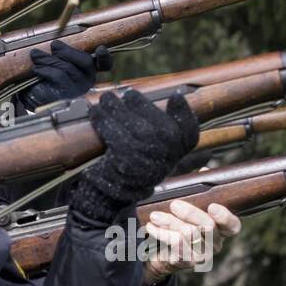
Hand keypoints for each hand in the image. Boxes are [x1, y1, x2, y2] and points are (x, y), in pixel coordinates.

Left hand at [18, 40, 110, 109]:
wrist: (35, 98)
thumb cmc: (48, 77)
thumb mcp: (56, 62)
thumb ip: (62, 54)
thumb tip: (55, 44)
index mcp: (89, 70)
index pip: (104, 64)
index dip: (105, 57)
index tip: (100, 49)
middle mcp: (88, 81)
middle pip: (86, 61)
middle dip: (68, 51)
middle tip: (54, 45)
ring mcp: (79, 89)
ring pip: (68, 67)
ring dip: (49, 59)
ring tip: (35, 54)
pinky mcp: (67, 95)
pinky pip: (58, 76)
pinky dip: (45, 70)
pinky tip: (37, 69)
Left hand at [70, 89, 198, 228]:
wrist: (116, 190)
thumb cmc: (138, 161)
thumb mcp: (158, 148)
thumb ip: (166, 125)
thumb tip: (174, 95)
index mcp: (179, 153)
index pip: (190, 131)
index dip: (184, 113)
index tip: (175, 97)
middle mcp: (168, 156)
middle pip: (157, 122)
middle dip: (139, 103)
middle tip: (127, 94)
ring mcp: (148, 159)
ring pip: (133, 125)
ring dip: (116, 107)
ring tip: (107, 99)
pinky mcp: (126, 160)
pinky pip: (114, 133)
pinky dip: (102, 120)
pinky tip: (96, 113)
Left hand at [143, 199, 240, 282]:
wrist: (159, 253)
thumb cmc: (177, 225)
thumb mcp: (188, 208)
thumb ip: (199, 191)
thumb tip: (203, 173)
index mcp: (220, 229)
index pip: (233, 225)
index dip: (225, 216)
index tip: (212, 206)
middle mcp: (215, 244)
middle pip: (208, 226)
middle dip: (190, 212)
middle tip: (174, 204)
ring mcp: (202, 255)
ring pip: (189, 234)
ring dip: (170, 222)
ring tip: (155, 216)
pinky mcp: (187, 262)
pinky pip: (176, 245)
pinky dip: (162, 233)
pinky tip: (152, 227)